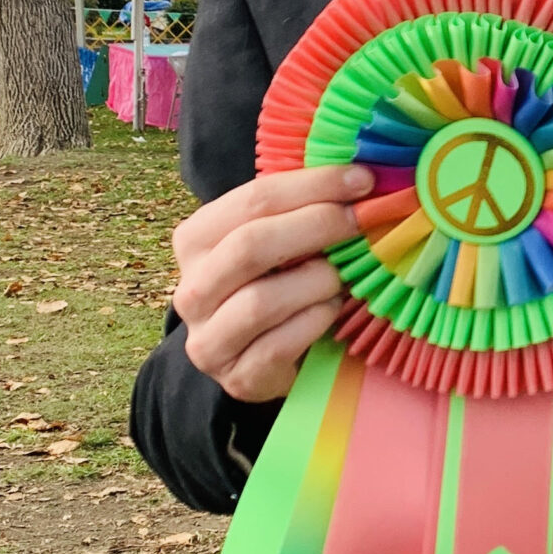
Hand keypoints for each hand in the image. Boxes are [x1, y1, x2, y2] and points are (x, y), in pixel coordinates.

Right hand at [171, 165, 372, 402]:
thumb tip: (358, 175)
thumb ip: (302, 208)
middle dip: (315, 227)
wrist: (273, 356)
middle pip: (250, 246)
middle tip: (359, 221)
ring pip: (260, 301)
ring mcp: (209, 340)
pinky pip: (277, 346)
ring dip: (315, 282)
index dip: (311, 186)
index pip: (251, 201)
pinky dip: (314, 323)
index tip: (361, 179)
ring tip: (341, 277)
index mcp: (195, 241)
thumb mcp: (282, 241)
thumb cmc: (284, 283)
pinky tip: (330, 310)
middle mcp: (191, 290)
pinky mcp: (236, 378)